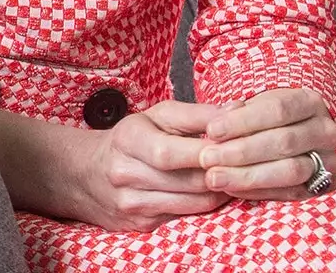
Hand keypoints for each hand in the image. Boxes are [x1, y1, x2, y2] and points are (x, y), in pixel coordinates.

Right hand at [68, 99, 232, 231]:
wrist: (87, 174)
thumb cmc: (133, 138)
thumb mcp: (157, 116)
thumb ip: (198, 114)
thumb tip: (238, 109)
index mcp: (129, 140)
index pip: (172, 152)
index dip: (207, 152)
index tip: (235, 145)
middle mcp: (126, 175)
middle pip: (187, 181)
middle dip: (222, 173)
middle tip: (248, 164)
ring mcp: (132, 205)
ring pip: (191, 204)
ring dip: (220, 192)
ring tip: (237, 177)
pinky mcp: (142, 225)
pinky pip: (185, 218)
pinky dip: (206, 206)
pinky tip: (217, 192)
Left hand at [197, 88, 335, 200]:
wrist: (291, 139)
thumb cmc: (266, 120)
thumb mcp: (254, 107)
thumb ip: (237, 113)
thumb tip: (217, 122)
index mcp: (310, 102)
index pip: (277, 109)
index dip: (243, 121)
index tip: (211, 130)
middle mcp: (326, 130)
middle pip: (284, 142)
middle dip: (241, 151)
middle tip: (207, 158)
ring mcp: (328, 161)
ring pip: (290, 171)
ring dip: (248, 176)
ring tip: (215, 178)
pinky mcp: (323, 188)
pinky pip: (291, 194)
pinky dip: (258, 192)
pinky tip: (232, 190)